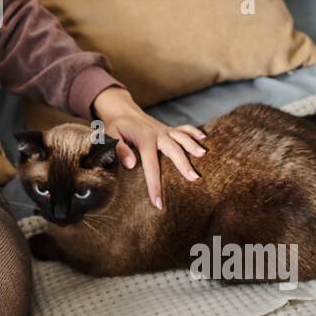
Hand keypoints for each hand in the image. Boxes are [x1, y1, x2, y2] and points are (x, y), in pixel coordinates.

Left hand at [91, 86, 206, 209]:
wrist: (122, 112)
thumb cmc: (116, 128)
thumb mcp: (110, 136)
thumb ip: (119, 150)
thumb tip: (130, 164)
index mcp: (143, 139)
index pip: (151, 166)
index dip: (155, 185)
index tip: (159, 203)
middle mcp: (157, 134)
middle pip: (174, 150)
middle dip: (184, 164)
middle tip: (194, 179)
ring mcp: (165, 131)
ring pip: (182, 138)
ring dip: (193, 146)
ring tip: (204, 155)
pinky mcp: (169, 129)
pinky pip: (184, 128)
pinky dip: (194, 132)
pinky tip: (204, 139)